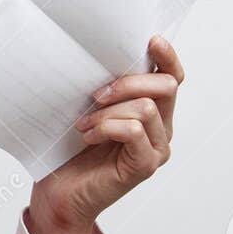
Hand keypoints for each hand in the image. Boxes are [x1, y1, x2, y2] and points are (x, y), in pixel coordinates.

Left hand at [27, 36, 183, 233]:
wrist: (59, 193)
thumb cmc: (71, 150)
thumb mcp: (91, 109)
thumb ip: (108, 87)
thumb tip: (103, 54)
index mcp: (153, 111)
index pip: (173, 77)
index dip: (167, 56)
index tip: (150, 40)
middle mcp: (162, 129)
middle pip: (166, 86)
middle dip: (128, 82)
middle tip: (96, 95)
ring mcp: (156, 148)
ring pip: (146, 107)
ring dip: (110, 110)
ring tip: (85, 123)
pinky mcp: (145, 166)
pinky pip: (134, 130)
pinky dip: (107, 127)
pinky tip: (89, 136)